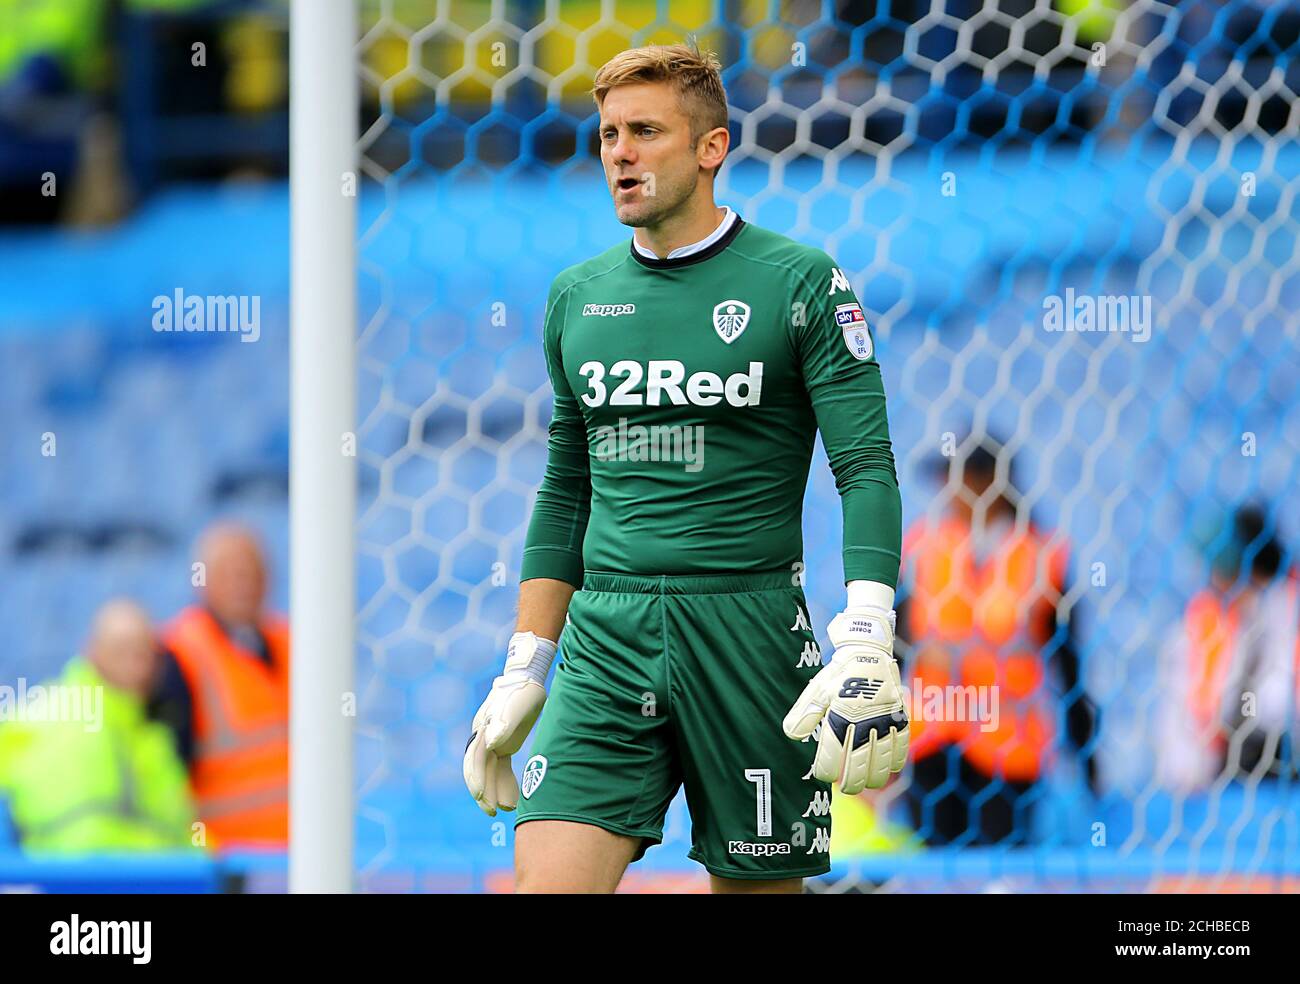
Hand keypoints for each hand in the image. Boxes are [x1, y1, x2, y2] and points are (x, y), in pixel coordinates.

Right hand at [463, 632, 554, 815]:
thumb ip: (504, 725)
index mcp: (482, 730)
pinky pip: (501, 768)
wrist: (528, 677)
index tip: (482, 798)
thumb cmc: (522, 692)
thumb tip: (491, 745)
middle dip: (483, 792)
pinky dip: (505, 783)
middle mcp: (483, 738)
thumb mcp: (515, 708)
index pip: (476, 760)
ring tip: (505, 809)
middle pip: (478, 770)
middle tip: (492, 812)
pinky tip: (513, 799)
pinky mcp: (504, 745)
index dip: (478, 780)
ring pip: (490, 772)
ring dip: (494, 790)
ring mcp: (492, 742)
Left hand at [782, 606, 908, 792]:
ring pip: (882, 762)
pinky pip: (902, 747)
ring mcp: (884, 720)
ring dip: (874, 777)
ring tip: (866, 783)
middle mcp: (863, 720)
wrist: (867, 652)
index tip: (822, 774)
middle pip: (858, 765)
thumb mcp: (816, 691)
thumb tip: (791, 734)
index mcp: (839, 714)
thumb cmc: (838, 675)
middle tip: (845, 788)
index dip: (825, 770)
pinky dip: (895, 762)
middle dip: (850, 782)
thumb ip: (804, 714)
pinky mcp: (899, 718)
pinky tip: (888, 767)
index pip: (831, 755)